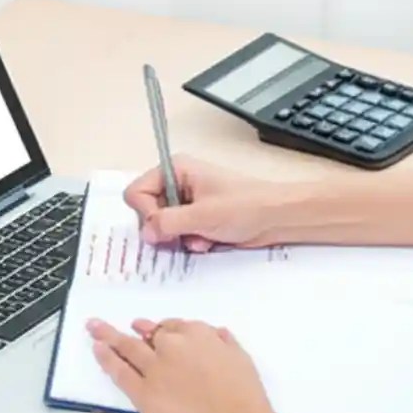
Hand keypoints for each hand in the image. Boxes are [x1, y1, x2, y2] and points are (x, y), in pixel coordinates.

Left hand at [86, 317, 287, 412]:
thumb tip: (217, 334)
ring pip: (127, 347)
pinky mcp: (143, 393)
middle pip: (150, 334)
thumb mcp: (241, 359)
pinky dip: (106, 358)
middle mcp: (173, 346)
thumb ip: (225, 344)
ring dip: (108, 335)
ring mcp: (155, 369)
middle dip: (138, 329)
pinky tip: (97, 349)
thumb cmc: (246, 398)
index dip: (166, 331)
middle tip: (129, 327)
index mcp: (199, 335)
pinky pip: (119, 371)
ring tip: (94, 327)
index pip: (175, 327)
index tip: (159, 332)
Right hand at [124, 156, 286, 252]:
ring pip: (164, 228)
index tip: (162, 227)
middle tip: (183, 234)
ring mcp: (187, 203)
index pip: (137, 192)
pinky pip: (179, 236)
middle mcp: (178, 184)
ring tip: (202, 236)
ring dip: (180, 238)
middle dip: (165, 229)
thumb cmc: (247, 205)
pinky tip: (208, 241)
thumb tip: (146, 233)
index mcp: (176, 170)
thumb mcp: (202, 215)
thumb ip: (168, 223)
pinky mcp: (197, 219)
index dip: (145, 213)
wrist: (276, 217)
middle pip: (147, 212)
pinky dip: (191, 242)